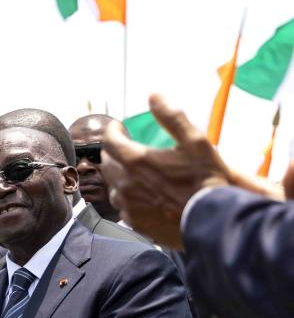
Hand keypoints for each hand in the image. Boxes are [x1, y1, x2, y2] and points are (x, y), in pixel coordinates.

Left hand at [101, 94, 228, 248]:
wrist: (210, 221)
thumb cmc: (205, 179)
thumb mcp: (195, 142)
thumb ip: (172, 117)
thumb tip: (154, 95)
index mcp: (135, 161)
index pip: (109, 141)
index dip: (112, 131)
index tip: (117, 127)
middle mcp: (124, 183)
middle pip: (108, 163)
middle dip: (114, 152)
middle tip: (124, 147)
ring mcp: (127, 205)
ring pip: (113, 186)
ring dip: (119, 175)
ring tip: (133, 171)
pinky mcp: (133, 222)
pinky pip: (122, 206)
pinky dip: (127, 196)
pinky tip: (141, 194)